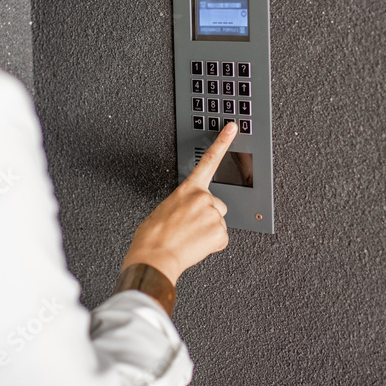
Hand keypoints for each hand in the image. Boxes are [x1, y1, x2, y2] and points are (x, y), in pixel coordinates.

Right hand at [121, 122, 236, 284]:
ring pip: (218, 222)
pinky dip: (211, 245)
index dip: (222, 142)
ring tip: (189, 238)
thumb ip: (182, 203)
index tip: (233, 128)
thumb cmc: (152, 236)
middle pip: (217, 205)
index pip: (208, 160)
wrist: (153, 258)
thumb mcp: (164, 209)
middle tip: (189, 228)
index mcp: (188, 189)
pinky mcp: (219, 232)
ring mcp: (213, 215)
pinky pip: (220, 239)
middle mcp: (203, 198)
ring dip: (207, 231)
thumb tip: (187, 212)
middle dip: (207, 216)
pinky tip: (196, 246)